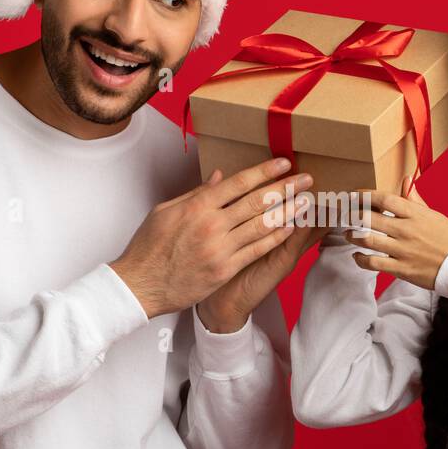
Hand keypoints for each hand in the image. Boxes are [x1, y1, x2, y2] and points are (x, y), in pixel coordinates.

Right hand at [109, 158, 313, 320]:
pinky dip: (275, 237)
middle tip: (307, 179)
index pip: (238, 183)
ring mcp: (220, 248)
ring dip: (287, 211)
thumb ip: (196, 194)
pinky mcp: (225, 269)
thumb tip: (219, 177)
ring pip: (261, 225)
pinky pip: (256, 250)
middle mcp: (211, 224)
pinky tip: (291, 228)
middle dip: (285, 188)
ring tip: (306, 200)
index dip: (264, 172)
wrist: (140, 285)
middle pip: (256, 201)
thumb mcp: (166, 211)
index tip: (283, 163)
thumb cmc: (150, 248)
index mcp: (197, 206)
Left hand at [344, 176, 447, 289]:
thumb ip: (415, 199)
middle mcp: (406, 230)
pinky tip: (358, 256)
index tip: (354, 196)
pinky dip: (361, 259)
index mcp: (415, 214)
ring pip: (368, 240)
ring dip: (353, 236)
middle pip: (370, 218)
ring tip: (349, 234)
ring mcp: (403, 250)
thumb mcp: (433, 214)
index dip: (365, 196)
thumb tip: (406, 179)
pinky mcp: (401, 269)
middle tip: (345, 215)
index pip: (384, 199)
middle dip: (353, 215)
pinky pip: (374, 263)